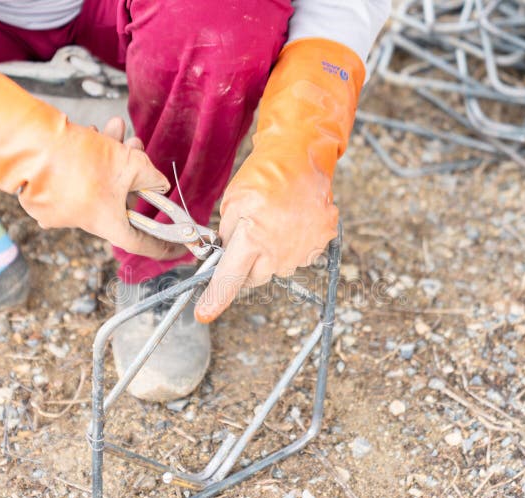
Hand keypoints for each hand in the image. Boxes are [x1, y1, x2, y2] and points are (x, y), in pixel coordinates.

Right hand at [0, 46, 181, 258]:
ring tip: (115, 129)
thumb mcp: (128, 162)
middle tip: (137, 145)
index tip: (181, 248)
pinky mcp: (44, 196)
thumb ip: (151, 176)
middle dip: (133, 172)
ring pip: (99, 186)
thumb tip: (159, 185)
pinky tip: (91, 135)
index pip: (143, 244)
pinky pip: (77, 182)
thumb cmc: (77, 157)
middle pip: (121, 202)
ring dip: (111, 158)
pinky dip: (88, 162)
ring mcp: (61, 212)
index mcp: (106, 224)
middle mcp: (83, 223)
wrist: (25, 144)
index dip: (165, 245)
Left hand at [193, 149, 337, 323]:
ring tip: (272, 222)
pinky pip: (298, 256)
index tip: (204, 314)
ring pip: (276, 268)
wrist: (302, 157)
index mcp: (252, 240)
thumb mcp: (232, 204)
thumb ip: (225, 236)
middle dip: (245, 264)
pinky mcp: (320, 244)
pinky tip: (290, 222)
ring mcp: (303, 251)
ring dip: (270, 253)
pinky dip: (291, 245)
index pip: (229, 279)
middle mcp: (279, 252)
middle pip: (253, 278)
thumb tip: (222, 256)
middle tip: (246, 236)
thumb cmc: (264, 176)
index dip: (215, 299)